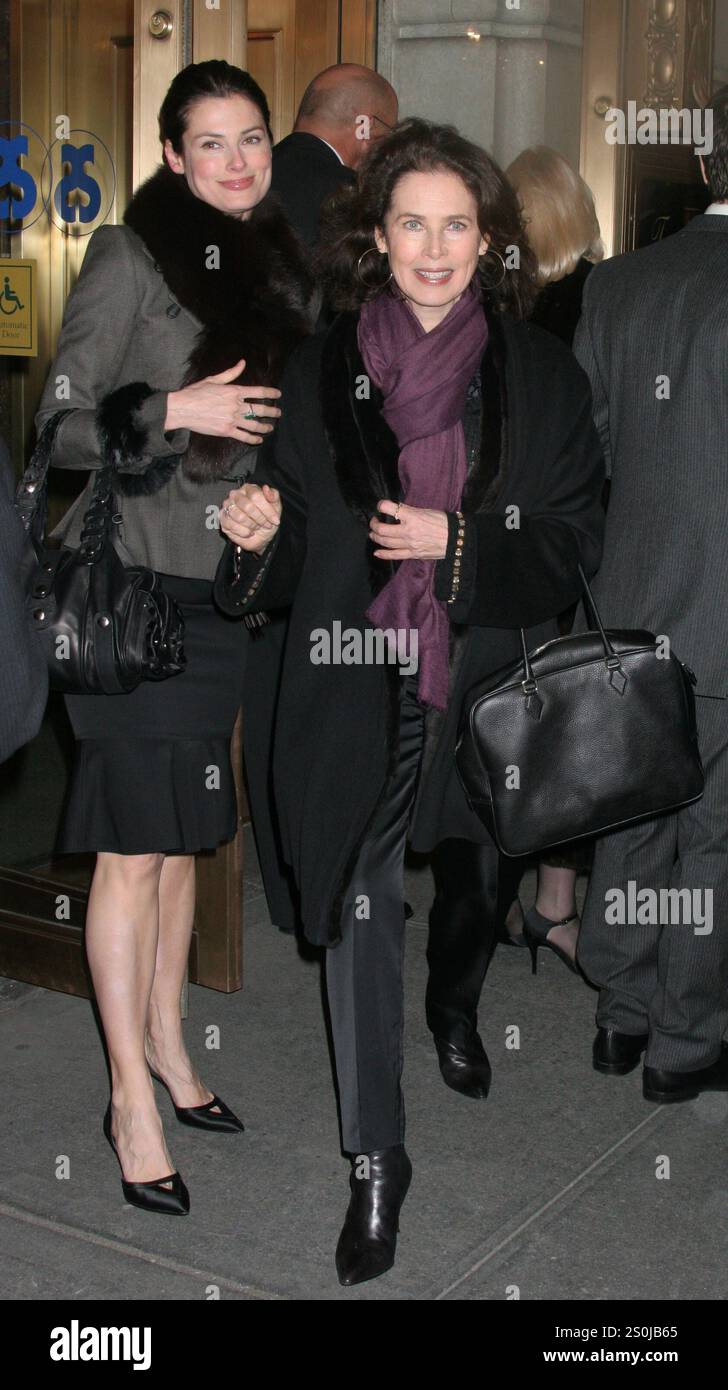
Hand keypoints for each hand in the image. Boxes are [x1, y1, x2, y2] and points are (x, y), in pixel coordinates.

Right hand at [165, 358, 281, 444]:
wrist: (182, 408)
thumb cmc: (195, 392)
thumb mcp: (213, 379)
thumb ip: (231, 373)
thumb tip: (243, 362)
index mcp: (234, 391)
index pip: (259, 391)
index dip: (271, 393)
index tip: (278, 394)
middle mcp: (235, 405)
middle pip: (260, 409)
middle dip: (272, 412)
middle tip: (278, 413)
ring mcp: (232, 419)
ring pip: (254, 425)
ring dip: (265, 426)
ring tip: (270, 427)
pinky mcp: (226, 431)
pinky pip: (244, 436)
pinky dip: (253, 439)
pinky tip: (259, 440)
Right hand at [220, 482, 281, 554]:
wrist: (261, 536)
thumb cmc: (267, 519)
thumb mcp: (275, 508)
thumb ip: (273, 496)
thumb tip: (266, 489)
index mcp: (249, 489)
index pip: (256, 496)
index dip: (267, 510)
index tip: (275, 520)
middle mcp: (236, 495)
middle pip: (247, 506)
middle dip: (259, 519)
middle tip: (266, 524)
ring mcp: (227, 506)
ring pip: (239, 516)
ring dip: (252, 525)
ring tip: (256, 527)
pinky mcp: (223, 519)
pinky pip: (232, 526)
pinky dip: (244, 532)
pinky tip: (248, 532)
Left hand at [369, 500, 449, 559]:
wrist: (456, 539)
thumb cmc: (444, 522)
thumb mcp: (427, 510)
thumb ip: (410, 510)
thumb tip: (398, 508)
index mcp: (412, 516)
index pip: (389, 508)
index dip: (381, 505)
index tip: (381, 506)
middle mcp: (408, 530)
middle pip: (382, 528)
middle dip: (374, 524)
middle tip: (374, 521)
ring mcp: (410, 544)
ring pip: (385, 542)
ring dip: (376, 537)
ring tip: (373, 534)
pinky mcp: (413, 554)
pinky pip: (394, 555)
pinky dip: (383, 554)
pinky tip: (377, 552)